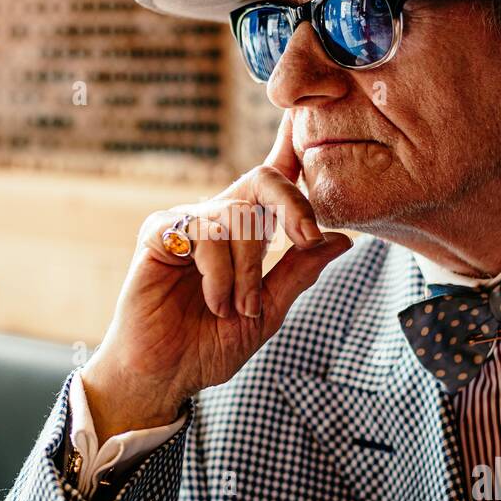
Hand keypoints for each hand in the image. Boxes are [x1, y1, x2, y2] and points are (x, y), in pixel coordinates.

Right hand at [83, 111, 352, 439]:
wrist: (165, 376)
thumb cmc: (210, 345)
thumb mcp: (269, 312)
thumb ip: (299, 272)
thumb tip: (342, 238)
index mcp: (246, 233)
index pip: (273, 183)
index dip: (292, 149)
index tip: (311, 124)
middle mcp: (217, 219)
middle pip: (263, 180)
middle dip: (292, 208)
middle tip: (305, 240)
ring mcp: (186, 223)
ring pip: (236, 216)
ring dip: (247, 270)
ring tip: (237, 309)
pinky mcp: (159, 234)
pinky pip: (202, 233)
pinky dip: (218, 273)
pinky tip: (214, 303)